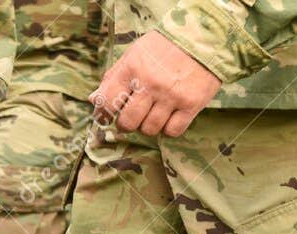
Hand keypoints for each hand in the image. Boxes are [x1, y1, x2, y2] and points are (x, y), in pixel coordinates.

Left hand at [92, 31, 221, 138]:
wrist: (203, 38)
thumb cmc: (163, 48)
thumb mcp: (135, 53)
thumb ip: (113, 77)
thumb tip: (93, 101)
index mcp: (132, 68)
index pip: (108, 103)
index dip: (105, 114)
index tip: (109, 116)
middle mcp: (150, 83)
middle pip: (128, 122)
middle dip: (127, 124)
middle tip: (134, 117)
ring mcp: (171, 95)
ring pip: (150, 130)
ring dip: (149, 126)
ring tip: (154, 113)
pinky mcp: (191, 104)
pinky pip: (172, 131)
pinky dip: (169, 128)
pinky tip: (170, 116)